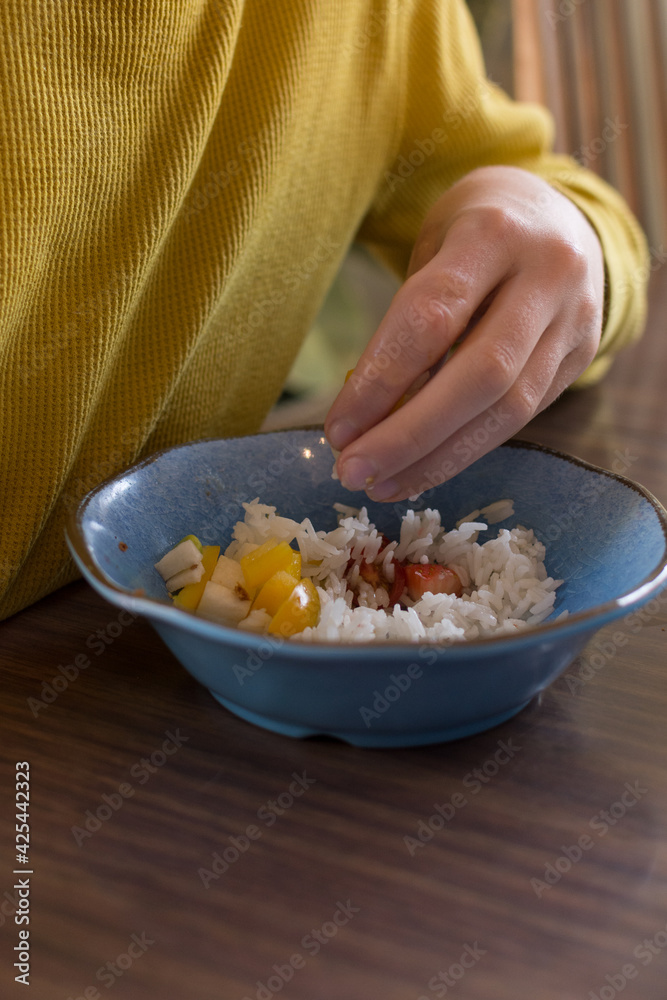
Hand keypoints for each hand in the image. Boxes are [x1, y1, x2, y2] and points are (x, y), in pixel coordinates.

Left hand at [325, 165, 604, 500]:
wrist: (559, 214)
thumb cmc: (473, 232)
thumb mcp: (434, 248)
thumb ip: (409, 324)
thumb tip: (366, 419)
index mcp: (495, 232)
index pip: (432, 318)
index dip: (380, 381)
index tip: (338, 429)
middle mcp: (547, 274)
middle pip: (480, 375)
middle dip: (410, 435)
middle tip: (353, 471)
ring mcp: (576, 319)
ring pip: (509, 408)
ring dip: (438, 458)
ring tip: (383, 484)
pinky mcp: (583, 356)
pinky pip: (522, 417)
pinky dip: (467, 449)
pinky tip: (423, 469)